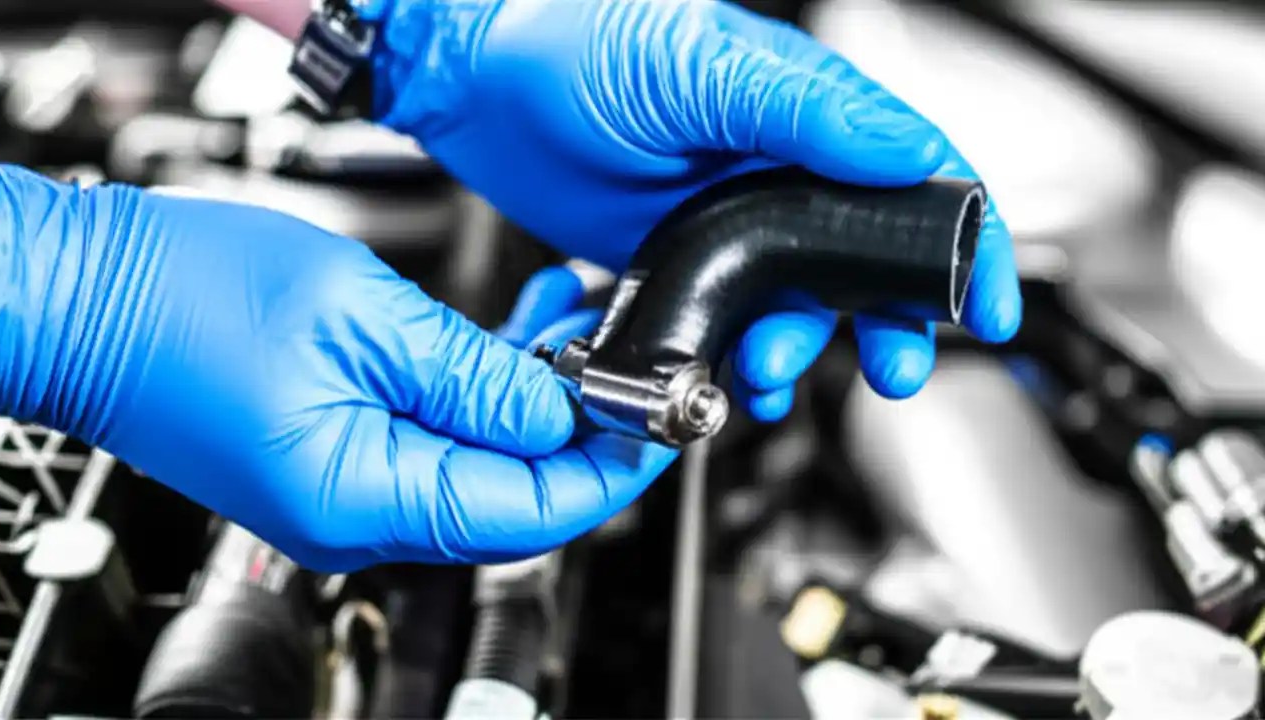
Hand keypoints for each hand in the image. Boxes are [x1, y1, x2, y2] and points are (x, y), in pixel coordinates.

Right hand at [0, 165, 674, 571]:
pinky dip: (480, 407)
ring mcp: (342, 498)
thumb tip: (562, 411)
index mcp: (364, 497)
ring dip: (530, 413)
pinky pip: (433, 452)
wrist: (86, 297)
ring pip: (478, 474)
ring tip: (568, 336)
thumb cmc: (185, 299)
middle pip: (513, 501)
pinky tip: (505, 351)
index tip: (655, 416)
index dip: (609, 465)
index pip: (533, 509)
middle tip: (620, 368)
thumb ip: (476, 376)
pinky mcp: (331, 465)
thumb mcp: (365, 318)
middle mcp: (355, 520)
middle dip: (580, 437)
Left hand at [360, 0, 1021, 409]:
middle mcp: (778, 168)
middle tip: (894, 367)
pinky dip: (741, 355)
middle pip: (871, 256)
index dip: (962, 241)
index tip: (984, 304)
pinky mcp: (681, 260)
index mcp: (804, 110)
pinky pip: (735, 319)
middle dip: (891, 319)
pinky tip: (732, 371)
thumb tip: (901, 151)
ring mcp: (731, 220)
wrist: (474, 81)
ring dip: (803, 347)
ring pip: (802, 301)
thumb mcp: (696, 64)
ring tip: (767, 370)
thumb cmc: (573, 40)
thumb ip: (805, 110)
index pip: (916, 173)